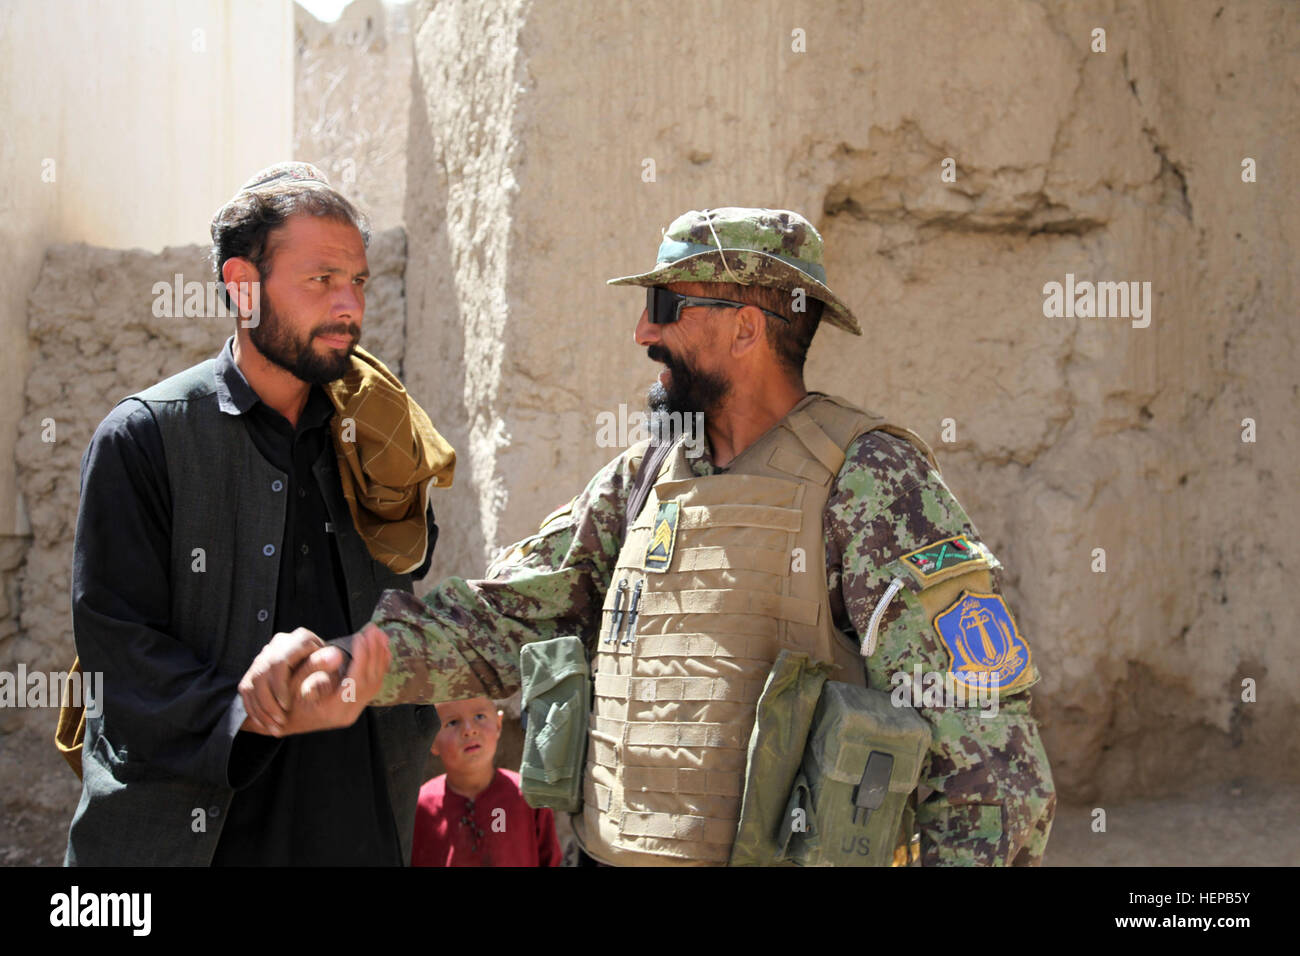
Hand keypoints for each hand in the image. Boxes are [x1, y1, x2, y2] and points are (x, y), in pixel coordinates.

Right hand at [238, 627, 324, 734]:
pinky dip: (256, 710)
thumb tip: (328, 665)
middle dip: (269, 701)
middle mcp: (281, 642)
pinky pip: (247, 690)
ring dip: (263, 709)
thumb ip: (326, 673)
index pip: (280, 661)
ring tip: (276, 727)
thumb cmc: (332, 676)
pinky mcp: (256, 668)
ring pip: (253, 682)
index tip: (287, 706)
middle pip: (263, 671)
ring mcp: (266, 654)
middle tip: (280, 721)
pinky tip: (267, 724)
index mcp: (302, 639)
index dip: (280, 686)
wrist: (322, 676)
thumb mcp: (333, 676)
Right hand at [276, 624, 391, 734]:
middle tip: (373, 629)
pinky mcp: (357, 706)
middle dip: (373, 652)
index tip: (361, 636)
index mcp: (332, 709)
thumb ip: (314, 667)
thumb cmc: (287, 699)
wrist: (286, 720)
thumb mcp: (293, 683)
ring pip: (375, 682)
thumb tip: (337, 653)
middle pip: (369, 680)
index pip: (354, 681)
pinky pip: (375, 685)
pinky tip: (383, 649)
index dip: (361, 657)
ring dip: (379, 657)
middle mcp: (347, 713)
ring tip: (380, 634)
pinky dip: (380, 666)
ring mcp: (354, 711)